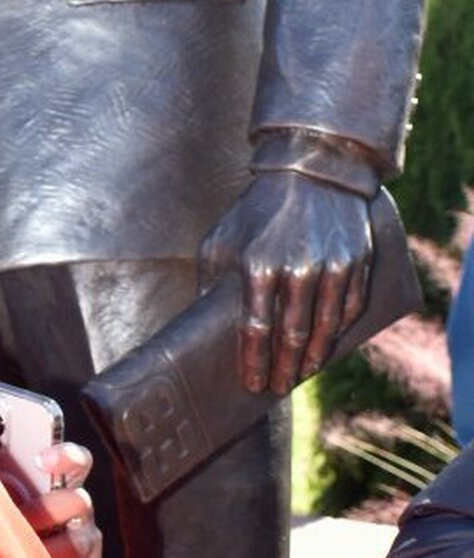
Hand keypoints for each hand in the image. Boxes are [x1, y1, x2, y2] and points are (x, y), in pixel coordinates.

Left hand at [0, 437, 101, 557]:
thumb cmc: (3, 515)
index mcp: (61, 481)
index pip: (77, 460)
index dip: (65, 455)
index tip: (39, 460)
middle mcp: (79, 508)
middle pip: (79, 501)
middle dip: (45, 511)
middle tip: (17, 520)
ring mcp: (86, 540)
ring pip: (77, 542)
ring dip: (47, 551)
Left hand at [197, 172, 372, 398]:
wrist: (310, 170)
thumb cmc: (258, 208)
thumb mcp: (222, 237)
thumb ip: (209, 278)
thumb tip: (199, 320)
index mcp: (257, 265)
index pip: (255, 329)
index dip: (254, 362)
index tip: (252, 384)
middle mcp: (297, 270)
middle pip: (291, 336)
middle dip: (283, 368)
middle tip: (278, 387)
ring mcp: (332, 267)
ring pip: (325, 329)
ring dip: (313, 357)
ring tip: (301, 372)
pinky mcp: (358, 262)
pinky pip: (349, 309)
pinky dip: (339, 331)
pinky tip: (327, 343)